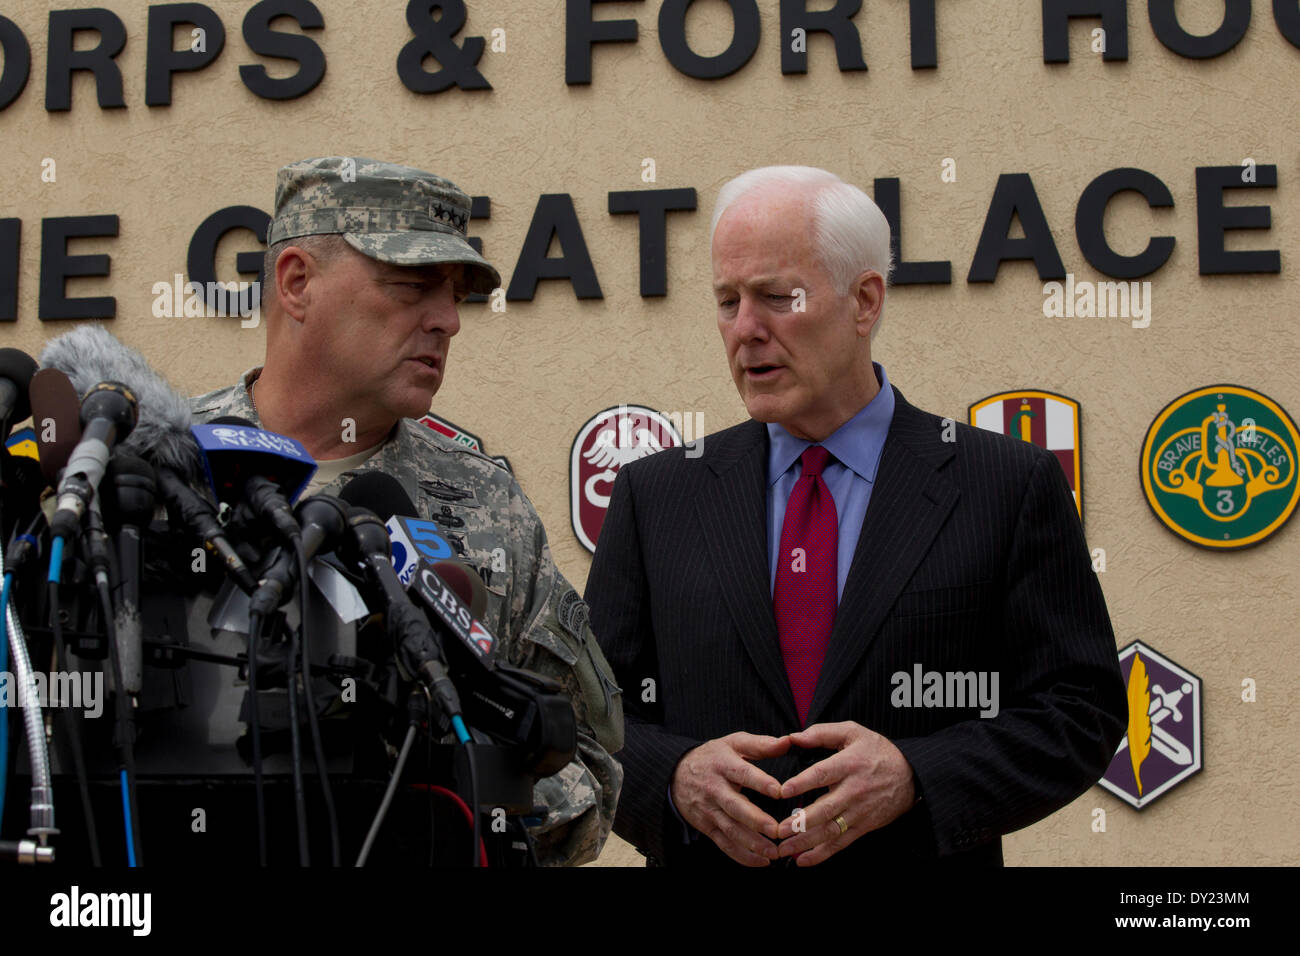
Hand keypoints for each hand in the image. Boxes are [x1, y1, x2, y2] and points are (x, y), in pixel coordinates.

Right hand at [671, 732, 789, 866]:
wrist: (675, 774)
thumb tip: (787, 741)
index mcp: (724, 765)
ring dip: (752, 843)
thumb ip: (761, 744)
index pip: (742, 773)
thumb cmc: (712, 757)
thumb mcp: (733, 743)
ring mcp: (710, 810)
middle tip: (776, 830)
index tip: (779, 791)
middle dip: (756, 820)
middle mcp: (715, 789)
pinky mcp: (707, 826)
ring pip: (730, 829)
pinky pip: (724, 844)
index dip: (760, 782)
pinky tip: (761, 861)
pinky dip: (742, 856)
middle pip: (735, 806)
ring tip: (773, 851)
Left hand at [775, 721, 914, 866]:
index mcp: (849, 764)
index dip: (802, 783)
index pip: (823, 774)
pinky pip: (841, 843)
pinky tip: (803, 859)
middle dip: (800, 822)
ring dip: (806, 841)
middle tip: (778, 830)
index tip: (782, 792)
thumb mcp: (852, 732)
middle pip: (825, 809)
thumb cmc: (877, 751)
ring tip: (784, 848)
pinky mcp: (864, 827)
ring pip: (830, 830)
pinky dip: (822, 854)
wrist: (911, 775)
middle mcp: (854, 790)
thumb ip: (821, 733)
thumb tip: (792, 737)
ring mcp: (859, 811)